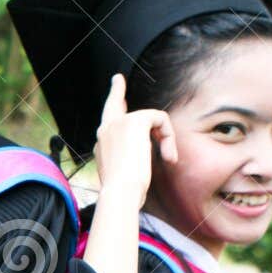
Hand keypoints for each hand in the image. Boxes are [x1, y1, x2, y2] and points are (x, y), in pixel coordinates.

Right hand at [95, 72, 177, 205]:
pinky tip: (168, 155)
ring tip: (168, 157)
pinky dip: (169, 137)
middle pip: (113, 104)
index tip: (113, 88)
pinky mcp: (134, 120)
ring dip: (165, 137)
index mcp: (102, 144)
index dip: (112, 103)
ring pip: (149, 118)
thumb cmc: (124, 193)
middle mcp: (106, 129)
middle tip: (117, 80)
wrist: (120, 193)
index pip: (108, 121)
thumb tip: (144, 148)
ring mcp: (118, 123)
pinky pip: (160, 119)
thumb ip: (128, 157)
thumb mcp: (124, 173)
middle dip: (116, 90)